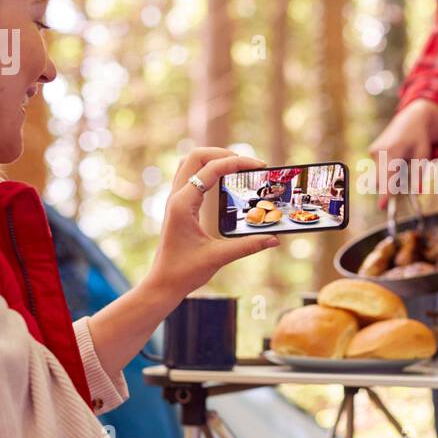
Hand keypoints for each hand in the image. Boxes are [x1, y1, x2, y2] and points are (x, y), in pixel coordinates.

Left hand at [144, 148, 279, 305]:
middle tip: (248, 163)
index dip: (236, 162)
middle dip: (224, 153)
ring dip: (213, 159)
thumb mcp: (218, 257)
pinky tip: (224, 180)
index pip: (210, 169)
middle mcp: (176, 197)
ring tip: (238, 166)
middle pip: (196, 156)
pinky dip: (208, 171)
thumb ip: (248, 246)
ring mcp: (175, 200)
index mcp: (182, 204)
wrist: (163, 284)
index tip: (258, 166)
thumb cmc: (184, 272)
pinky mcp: (179, 206)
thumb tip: (274, 239)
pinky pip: (191, 176)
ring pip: (190, 163)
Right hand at [368, 99, 437, 208]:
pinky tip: (397, 158)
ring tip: (403, 163)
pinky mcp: (372, 151)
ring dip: (390, 177)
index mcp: (394, 150)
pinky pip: (378, 169)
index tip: (382, 206)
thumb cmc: (420, 139)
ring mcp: (374, 151)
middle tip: (404, 176)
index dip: (386, 192)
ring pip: (378, 175)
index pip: (388, 176)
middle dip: (390, 186)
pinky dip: (387, 170)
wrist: (411, 120)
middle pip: (380, 179)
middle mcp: (380, 151)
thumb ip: (419, 173)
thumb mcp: (423, 155)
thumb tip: (417, 192)